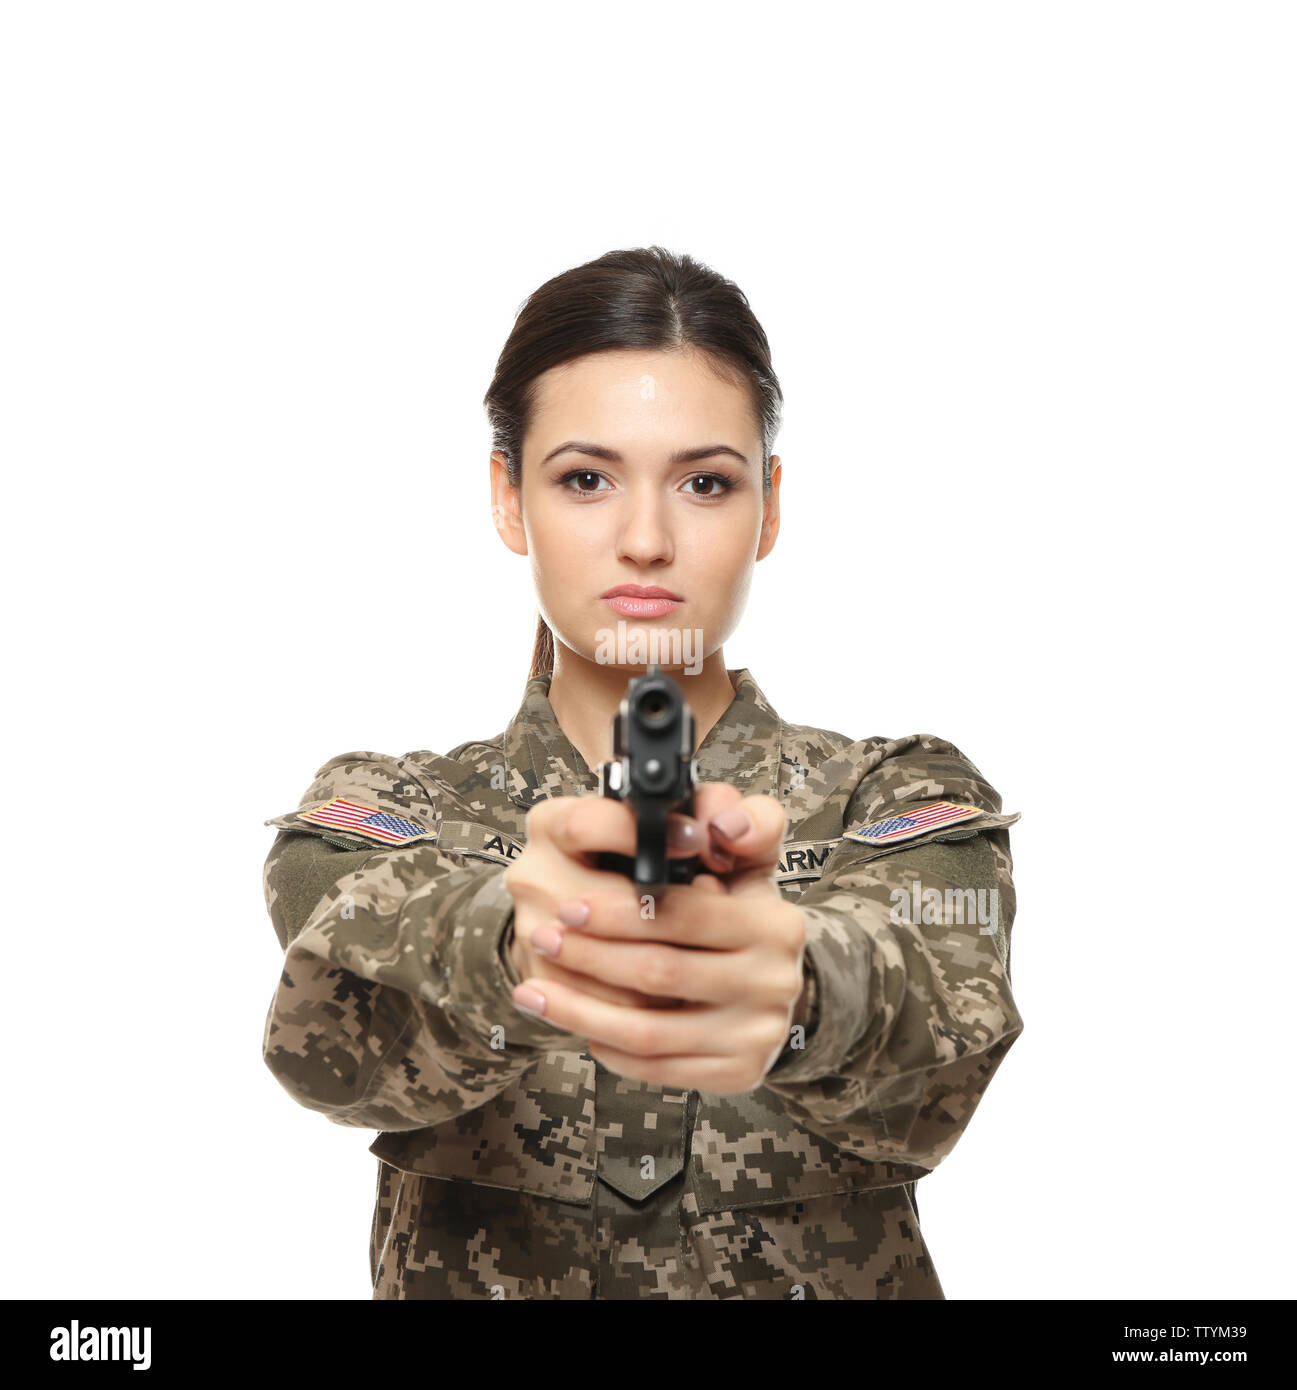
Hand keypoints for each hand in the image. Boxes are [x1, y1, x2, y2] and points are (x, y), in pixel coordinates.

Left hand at [508, 784, 808, 1093]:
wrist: (771, 984)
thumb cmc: (737, 916)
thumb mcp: (744, 864)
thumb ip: (737, 823)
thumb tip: (720, 823)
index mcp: (775, 922)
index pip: (685, 915)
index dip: (620, 911)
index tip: (569, 906)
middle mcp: (774, 981)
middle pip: (660, 972)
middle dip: (590, 956)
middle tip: (542, 938)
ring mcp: (759, 1033)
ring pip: (649, 1029)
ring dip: (581, 1010)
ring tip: (533, 991)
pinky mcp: (740, 1073)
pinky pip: (658, 1066)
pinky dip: (609, 1046)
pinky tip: (577, 1024)